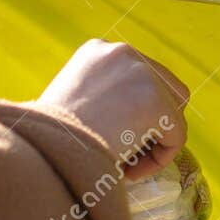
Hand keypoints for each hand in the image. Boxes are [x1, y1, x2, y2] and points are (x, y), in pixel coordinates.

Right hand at [37, 40, 189, 178]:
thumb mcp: (73, 103)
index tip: (115, 139)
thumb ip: (104, 99)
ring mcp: (141, 74)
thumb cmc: (49, 139)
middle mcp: (122, 52)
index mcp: (99, 50)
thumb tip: (135, 119)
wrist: (41, 150)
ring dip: (156, 143)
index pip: (144, 78)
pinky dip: (157, 161)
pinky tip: (126, 169)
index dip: (139, 115)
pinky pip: (177, 138)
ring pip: (175, 115)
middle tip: (128, 152)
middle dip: (157, 124)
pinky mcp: (155, 101)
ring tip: (125, 162)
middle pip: (171, 90)